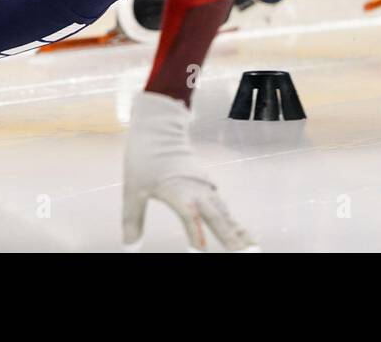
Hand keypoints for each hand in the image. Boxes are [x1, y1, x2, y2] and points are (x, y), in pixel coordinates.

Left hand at [122, 91, 256, 251]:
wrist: (159, 128)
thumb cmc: (144, 158)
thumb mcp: (132, 191)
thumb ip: (132, 221)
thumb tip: (129, 248)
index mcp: (176, 191)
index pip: (189, 215)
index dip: (195, 233)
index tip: (201, 251)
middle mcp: (195, 189)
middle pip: (216, 216)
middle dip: (231, 236)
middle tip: (246, 252)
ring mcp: (203, 185)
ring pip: (223, 211)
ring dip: (236, 229)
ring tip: (251, 245)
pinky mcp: (205, 182)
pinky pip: (221, 204)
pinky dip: (230, 218)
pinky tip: (236, 228)